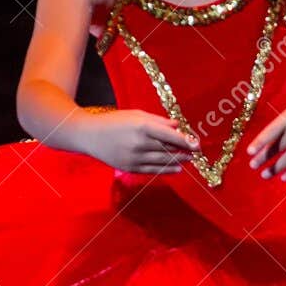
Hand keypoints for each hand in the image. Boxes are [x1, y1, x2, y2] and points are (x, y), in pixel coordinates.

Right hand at [76, 109, 197, 174]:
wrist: (88, 134)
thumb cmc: (114, 121)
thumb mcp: (136, 115)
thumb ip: (158, 121)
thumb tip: (178, 126)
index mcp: (141, 127)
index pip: (170, 135)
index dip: (186, 141)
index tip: (197, 144)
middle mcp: (139, 143)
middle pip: (168, 149)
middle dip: (184, 151)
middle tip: (196, 152)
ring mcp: (134, 157)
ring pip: (163, 161)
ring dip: (178, 161)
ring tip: (188, 159)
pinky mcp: (130, 167)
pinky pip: (153, 170)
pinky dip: (167, 170)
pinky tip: (177, 168)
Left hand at [246, 91, 285, 181]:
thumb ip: (283, 127)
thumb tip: (267, 148)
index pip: (271, 132)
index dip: (259, 142)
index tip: (249, 152)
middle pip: (278, 147)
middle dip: (264, 158)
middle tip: (253, 166)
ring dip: (276, 168)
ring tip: (264, 175)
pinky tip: (284, 177)